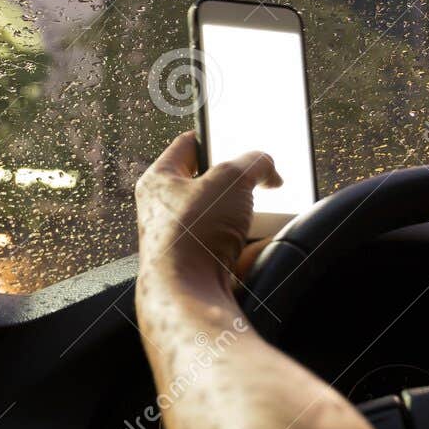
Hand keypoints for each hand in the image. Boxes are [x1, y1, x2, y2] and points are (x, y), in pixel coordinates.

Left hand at [135, 132, 281, 291]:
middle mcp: (165, 212)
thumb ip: (255, 163)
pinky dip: (253, 245)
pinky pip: (235, 249)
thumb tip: (268, 170)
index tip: (237, 135)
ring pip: (225, 218)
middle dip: (239, 182)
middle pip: (210, 184)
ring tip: (268, 208)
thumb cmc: (193, 231)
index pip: (187, 145)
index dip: (215, 136)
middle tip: (260, 177)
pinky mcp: (202, 267)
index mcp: (159, 181)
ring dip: (249, 215)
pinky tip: (265, 242)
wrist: (191, 294)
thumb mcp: (231, 178)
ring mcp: (184, 242)